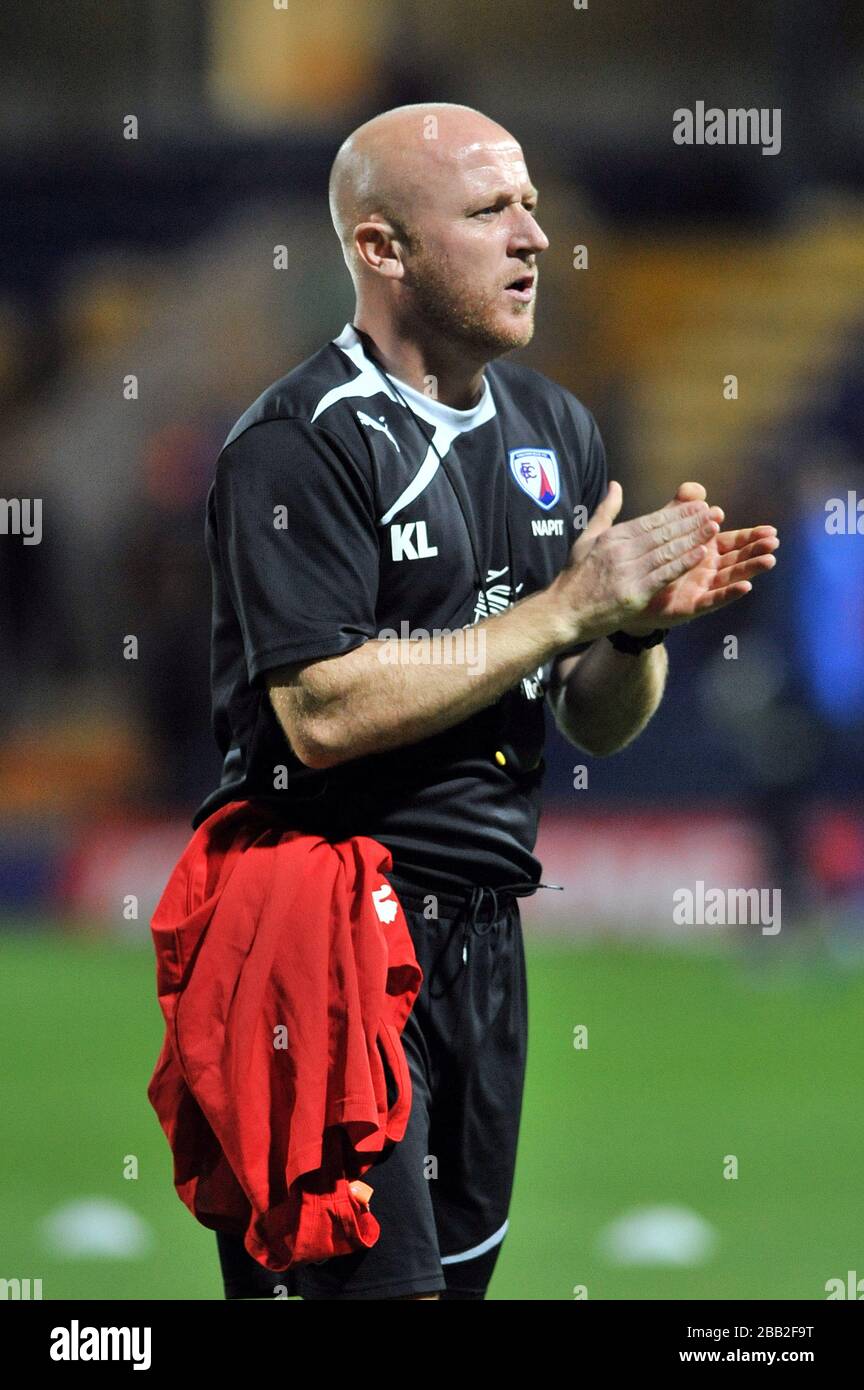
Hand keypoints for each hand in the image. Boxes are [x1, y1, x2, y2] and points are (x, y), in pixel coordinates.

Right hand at [550, 480, 721, 645]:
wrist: (561, 612)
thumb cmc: (575, 578)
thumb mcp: (586, 539)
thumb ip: (605, 512)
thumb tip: (615, 485)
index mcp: (612, 536)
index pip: (651, 520)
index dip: (677, 512)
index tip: (698, 505)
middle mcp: (620, 550)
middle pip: (662, 532)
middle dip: (690, 522)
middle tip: (713, 512)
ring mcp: (627, 571)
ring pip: (667, 551)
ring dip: (692, 539)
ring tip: (713, 528)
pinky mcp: (633, 593)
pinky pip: (664, 574)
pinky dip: (683, 563)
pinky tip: (700, 554)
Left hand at [618, 482, 778, 636]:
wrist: (626, 592)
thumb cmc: (648, 560)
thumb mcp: (663, 529)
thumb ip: (678, 508)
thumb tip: (696, 489)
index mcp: (705, 550)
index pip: (733, 541)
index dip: (751, 536)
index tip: (770, 529)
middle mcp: (708, 570)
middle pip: (738, 558)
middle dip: (757, 550)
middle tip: (775, 541)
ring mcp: (702, 588)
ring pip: (731, 577)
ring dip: (750, 569)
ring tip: (770, 560)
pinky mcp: (692, 606)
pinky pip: (713, 599)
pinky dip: (729, 593)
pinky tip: (746, 587)